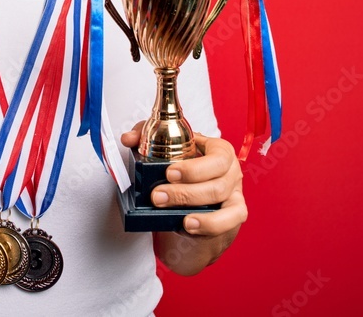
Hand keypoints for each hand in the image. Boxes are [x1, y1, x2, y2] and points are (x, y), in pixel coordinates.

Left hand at [121, 122, 246, 236]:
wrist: (190, 205)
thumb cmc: (182, 173)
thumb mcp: (165, 152)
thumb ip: (146, 138)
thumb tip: (128, 138)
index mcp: (219, 151)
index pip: (216, 156)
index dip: (193, 168)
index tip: (169, 173)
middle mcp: (230, 172)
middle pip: (216, 183)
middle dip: (184, 192)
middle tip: (158, 196)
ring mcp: (234, 195)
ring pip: (220, 201)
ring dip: (191, 207)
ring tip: (168, 211)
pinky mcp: (233, 216)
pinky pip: (227, 222)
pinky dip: (208, 224)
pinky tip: (188, 224)